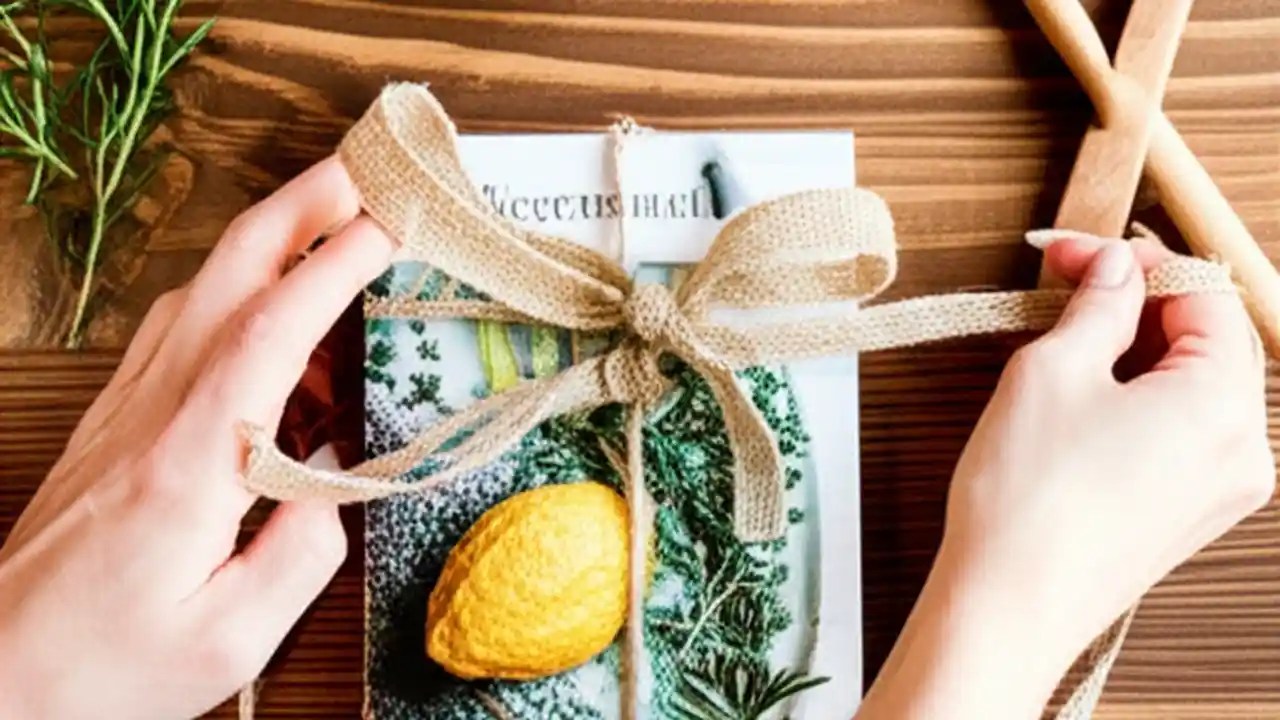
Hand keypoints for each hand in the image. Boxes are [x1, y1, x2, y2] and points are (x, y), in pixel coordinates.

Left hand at [0, 157, 393, 718]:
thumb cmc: (105, 667)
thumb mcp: (230, 637)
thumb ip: (304, 552)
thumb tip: (337, 484)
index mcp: (190, 460)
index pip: (271, 330)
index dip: (334, 266)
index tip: (391, 225)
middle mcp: (152, 412)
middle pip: (228, 274)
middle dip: (300, 207)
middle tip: (365, 173)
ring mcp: (126, 408)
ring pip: (203, 290)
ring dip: (274, 245)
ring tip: (344, 244)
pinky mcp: (116, 421)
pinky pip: (185, 330)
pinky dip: (243, 300)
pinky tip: (282, 336)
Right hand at [860, 235, 1274, 718]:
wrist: (1008, 607)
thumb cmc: (1027, 501)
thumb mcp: (1052, 371)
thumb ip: (1097, 305)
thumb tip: (1112, 268)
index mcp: (1223, 404)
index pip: (1201, 295)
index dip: (1133, 259)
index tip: (1073, 251)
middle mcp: (1244, 449)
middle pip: (1210, 338)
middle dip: (1140, 301)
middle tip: (1070, 280)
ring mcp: (1223, 488)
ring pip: (1196, 384)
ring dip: (1140, 347)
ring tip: (1072, 336)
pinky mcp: (1191, 514)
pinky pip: (1184, 429)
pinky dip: (1144, 395)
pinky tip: (1090, 392)